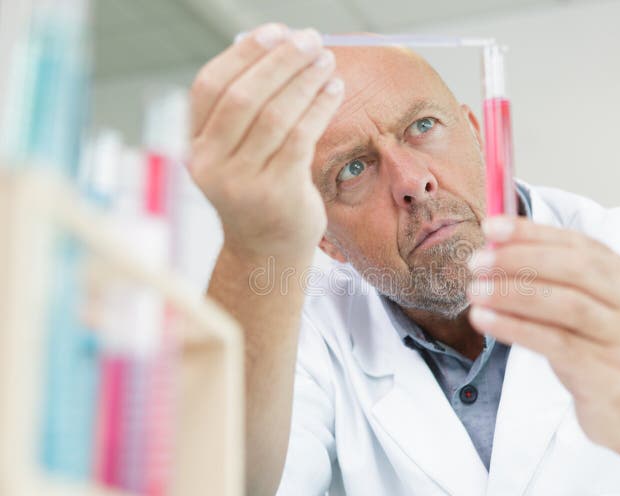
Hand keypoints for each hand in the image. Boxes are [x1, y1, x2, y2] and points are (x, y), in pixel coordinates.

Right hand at [188, 24, 343, 259]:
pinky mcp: (276, 192)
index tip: (275, 32)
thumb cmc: (257, 191)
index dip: (244, 54)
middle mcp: (210, 164)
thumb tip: (280, 47)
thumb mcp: (236, 152)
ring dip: (305, 80)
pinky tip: (334, 90)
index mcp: (194, 146)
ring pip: (275, 115)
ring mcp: (242, 181)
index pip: (210, 86)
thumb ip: (245, 110)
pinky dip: (319, 107)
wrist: (267, 249)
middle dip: (281, 61)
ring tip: (327, 61)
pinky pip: (301, 137)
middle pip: (244, 96)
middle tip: (310, 40)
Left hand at [466, 216, 619, 452]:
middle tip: (477, 262)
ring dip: (513, 293)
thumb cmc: (600, 351)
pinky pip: (556, 344)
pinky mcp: (608, 375)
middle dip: (520, 260)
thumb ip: (552, 279)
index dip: (531, 232)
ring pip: (565, 304)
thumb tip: (496, 248)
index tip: (491, 226)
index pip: (576, 243)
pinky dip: (516, 328)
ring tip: (475, 291)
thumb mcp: (586, 309)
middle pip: (574, 269)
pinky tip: (486, 321)